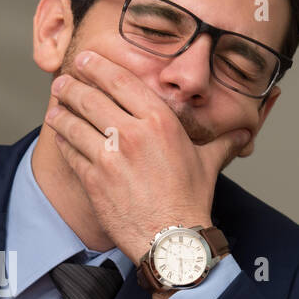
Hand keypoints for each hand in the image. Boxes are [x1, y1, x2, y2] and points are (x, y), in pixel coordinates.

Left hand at [45, 49, 251, 261]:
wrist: (171, 238)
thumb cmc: (190, 201)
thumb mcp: (208, 163)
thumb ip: (222, 141)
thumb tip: (244, 132)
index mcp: (159, 121)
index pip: (120, 81)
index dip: (97, 67)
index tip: (85, 60)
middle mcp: (132, 133)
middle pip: (90, 98)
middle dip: (71, 86)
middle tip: (62, 82)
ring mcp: (109, 156)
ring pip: (74, 123)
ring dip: (60, 112)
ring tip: (54, 106)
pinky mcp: (93, 179)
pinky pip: (71, 152)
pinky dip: (63, 141)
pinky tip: (60, 136)